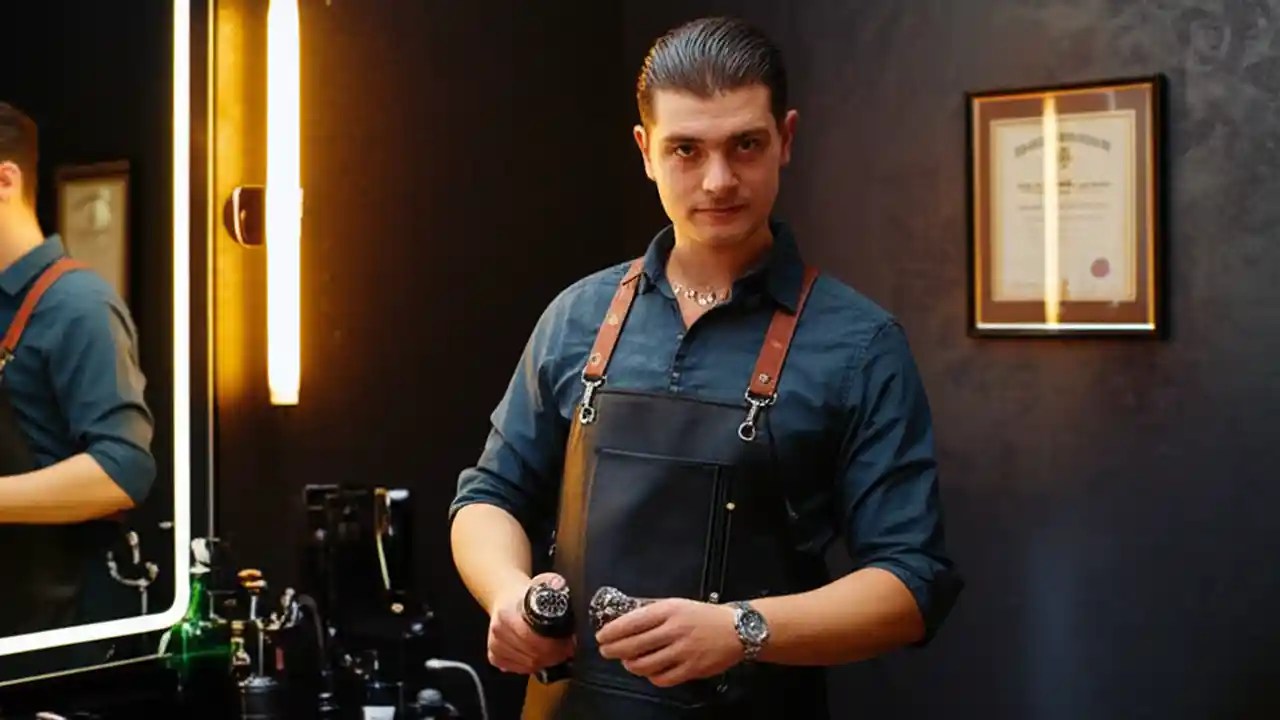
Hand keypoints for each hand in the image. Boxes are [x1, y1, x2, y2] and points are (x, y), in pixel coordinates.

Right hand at [486, 572, 574, 673]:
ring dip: (545, 661)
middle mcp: (498, 630)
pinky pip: (517, 669)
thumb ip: (553, 584)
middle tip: (567, 650)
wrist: (506, 597)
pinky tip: (540, 656)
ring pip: (526, 665)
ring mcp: (495, 645)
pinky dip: (532, 666)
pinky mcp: (494, 655)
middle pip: (531, 654)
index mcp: (507, 613)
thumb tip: (559, 586)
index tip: (569, 642)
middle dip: (554, 654)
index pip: (532, 638)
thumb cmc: (527, 594)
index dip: (554, 644)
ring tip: (557, 652)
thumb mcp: (542, 584)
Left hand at [595, 598, 742, 687]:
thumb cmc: (703, 615)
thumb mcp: (677, 605)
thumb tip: (625, 621)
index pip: (632, 622)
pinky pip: (662, 678)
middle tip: (606, 651)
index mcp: (669, 611)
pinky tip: (649, 671)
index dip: (613, 631)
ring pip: (645, 664)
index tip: (601, 636)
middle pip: (634, 645)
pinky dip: (651, 676)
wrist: (736, 629)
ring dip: (630, 664)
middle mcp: (674, 630)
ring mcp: (683, 652)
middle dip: (614, 650)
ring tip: (627, 661)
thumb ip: (653, 613)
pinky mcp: (692, 669)